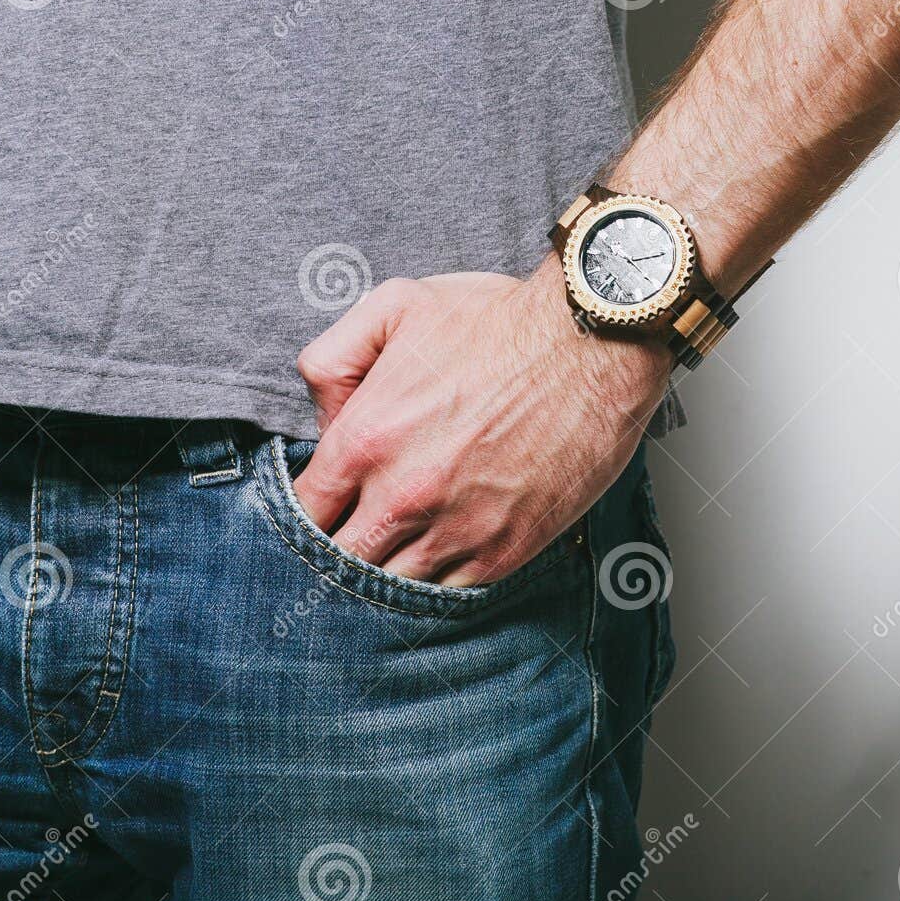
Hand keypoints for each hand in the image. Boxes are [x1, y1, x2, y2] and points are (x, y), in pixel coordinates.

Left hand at [292, 261, 670, 586]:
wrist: (594, 344)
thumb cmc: (504, 322)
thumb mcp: (394, 306)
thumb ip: (335, 360)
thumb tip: (324, 419)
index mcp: (365, 439)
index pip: (305, 510)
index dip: (311, 513)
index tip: (330, 507)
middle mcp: (401, 496)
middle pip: (341, 561)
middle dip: (344, 550)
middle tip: (360, 534)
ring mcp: (455, 530)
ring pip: (393, 586)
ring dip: (391, 572)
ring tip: (402, 550)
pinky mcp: (506, 550)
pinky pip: (451, 595)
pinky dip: (441, 584)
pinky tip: (446, 557)